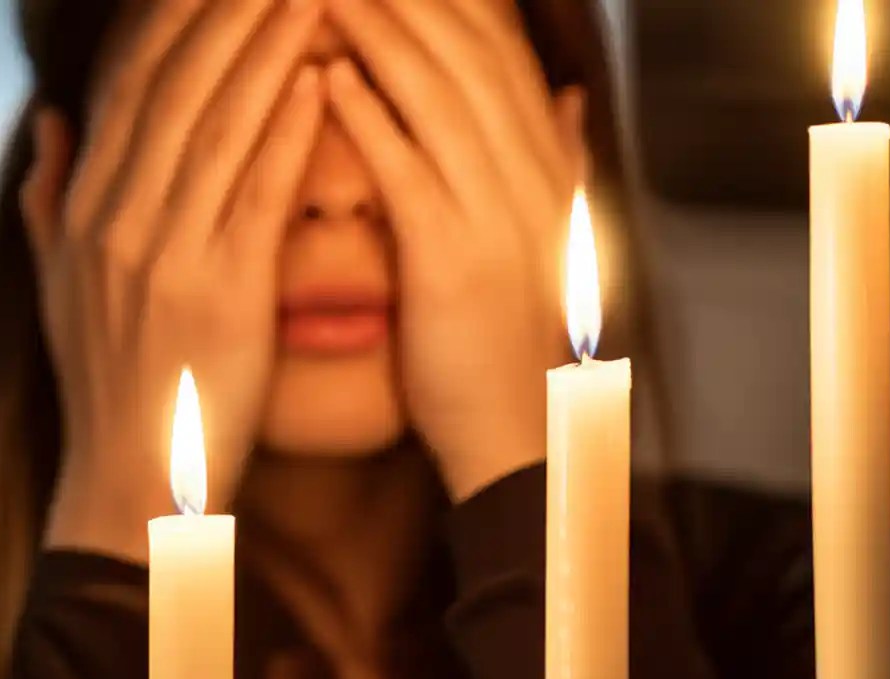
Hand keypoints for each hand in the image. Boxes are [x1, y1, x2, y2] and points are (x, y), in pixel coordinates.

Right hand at [22, 0, 323, 559]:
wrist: (132, 479)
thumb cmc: (109, 381)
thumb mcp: (61, 287)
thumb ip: (49, 199)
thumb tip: (52, 121)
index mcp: (85, 210)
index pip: (131, 88)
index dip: (173, 19)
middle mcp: (117, 221)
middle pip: (175, 88)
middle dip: (225, 12)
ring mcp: (164, 256)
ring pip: (217, 127)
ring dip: (264, 50)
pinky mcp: (220, 295)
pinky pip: (255, 195)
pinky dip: (285, 132)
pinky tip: (318, 79)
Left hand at [326, 0, 585, 499]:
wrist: (519, 427)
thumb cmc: (508, 334)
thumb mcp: (544, 240)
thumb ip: (555, 162)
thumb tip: (564, 98)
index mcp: (543, 166)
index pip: (499, 50)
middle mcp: (528, 176)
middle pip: (468, 52)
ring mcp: (496, 214)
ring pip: (438, 94)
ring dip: (380, 30)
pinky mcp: (454, 257)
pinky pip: (407, 168)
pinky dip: (367, 115)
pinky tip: (324, 75)